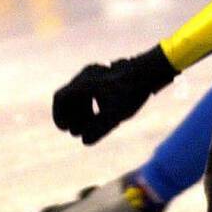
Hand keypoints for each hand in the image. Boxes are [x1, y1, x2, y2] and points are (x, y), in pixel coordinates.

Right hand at [53, 45, 176, 145]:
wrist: (151, 70)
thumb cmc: (132, 92)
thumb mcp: (115, 115)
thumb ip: (98, 129)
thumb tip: (85, 141)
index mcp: (84, 82)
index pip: (60, 98)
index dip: (59, 115)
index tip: (64, 129)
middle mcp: (87, 74)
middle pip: (71, 97)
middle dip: (73, 116)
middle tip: (78, 132)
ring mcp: (97, 71)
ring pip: (82, 93)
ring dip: (83, 110)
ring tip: (92, 124)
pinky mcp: (107, 72)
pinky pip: (92, 88)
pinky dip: (92, 102)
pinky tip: (104, 113)